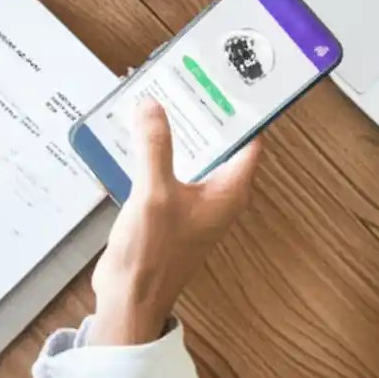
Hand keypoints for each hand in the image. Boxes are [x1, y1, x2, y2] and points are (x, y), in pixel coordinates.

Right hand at [88, 98, 261, 345]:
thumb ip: (155, 147)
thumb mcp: (155, 193)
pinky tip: (136, 134)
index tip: (227, 81)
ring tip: (158, 98)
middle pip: (217, 143)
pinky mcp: (168, 208)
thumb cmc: (154, 257)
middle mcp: (216, 195)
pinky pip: (167, 169)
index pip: (249, 140)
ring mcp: (192, 202)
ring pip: (190, 154)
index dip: (241, 110)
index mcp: (229, 191)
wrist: (129, 298)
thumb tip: (153, 107)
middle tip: (186, 79)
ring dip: (175, 131)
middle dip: (201, 114)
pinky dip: (156, 151)